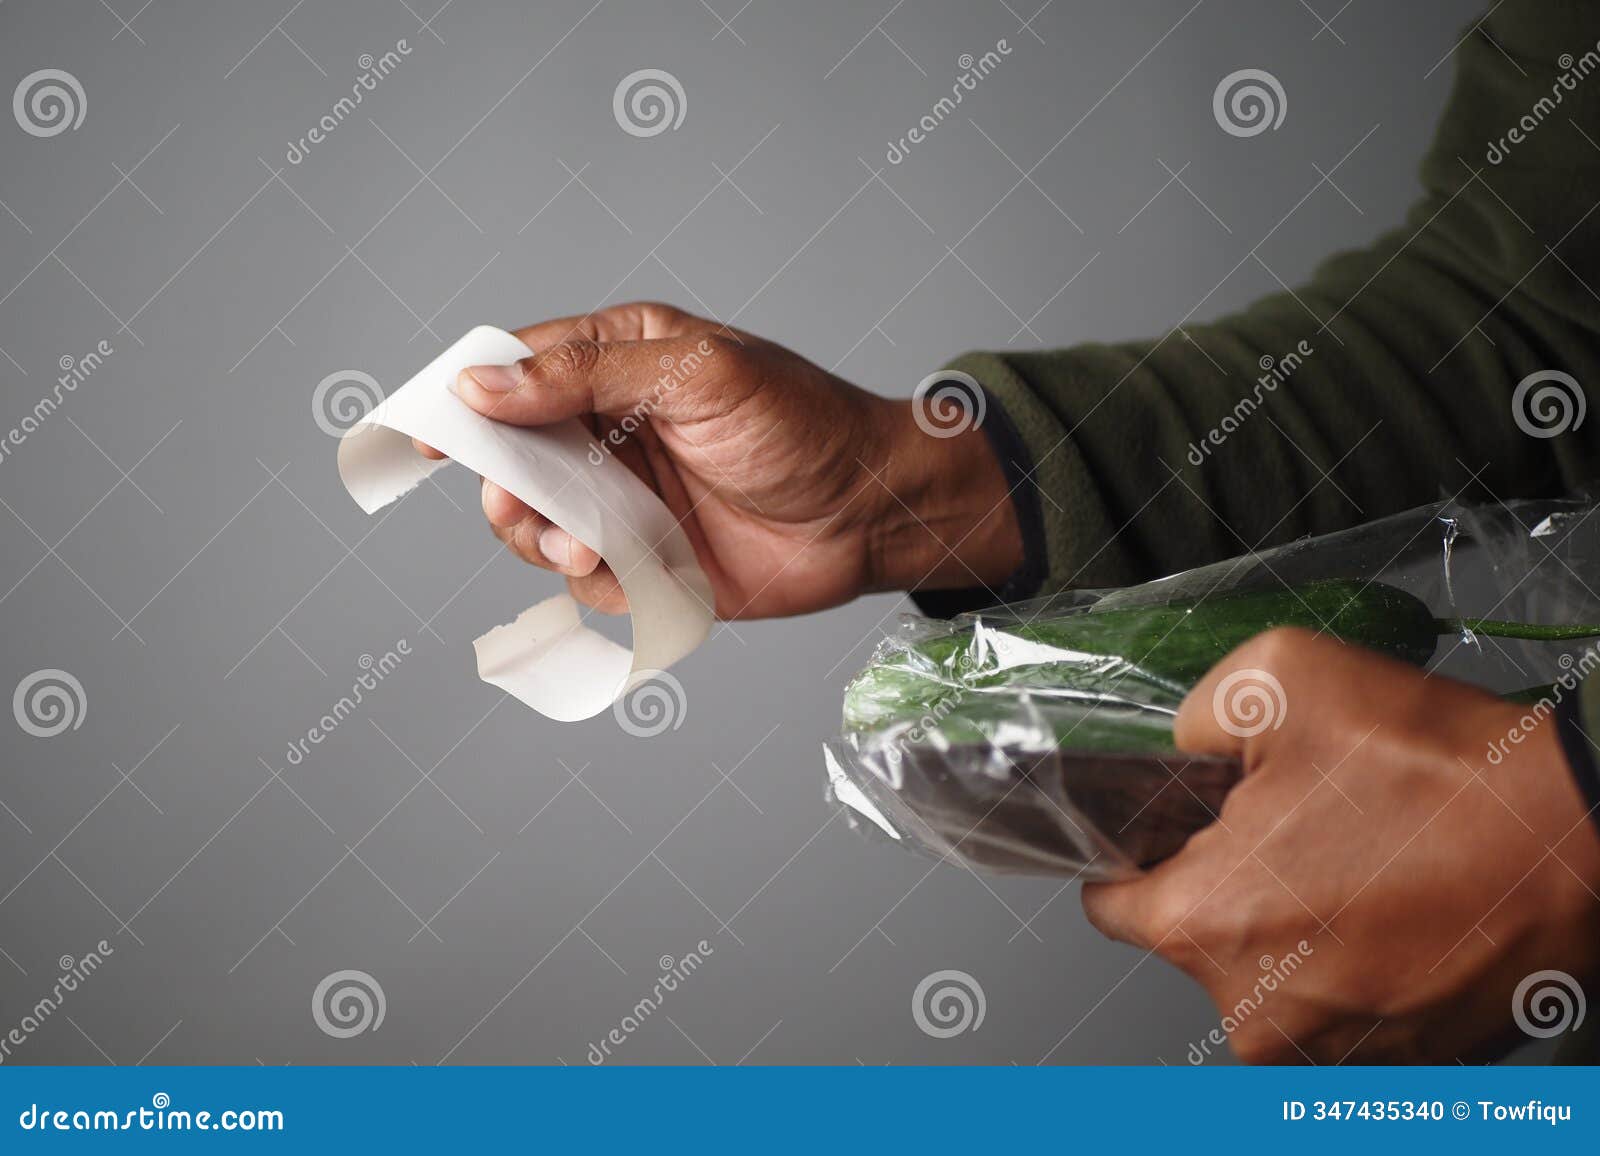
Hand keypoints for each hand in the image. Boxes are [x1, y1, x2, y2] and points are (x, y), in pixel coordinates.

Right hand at [417, 302, 1019, 617]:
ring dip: (537, 536)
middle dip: (504, 483)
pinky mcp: (646, 563)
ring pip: (535, 522)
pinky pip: (583, 578)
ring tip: (578, 546)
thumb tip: (484, 384)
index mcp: (619, 362)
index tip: (426, 433)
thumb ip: (586, 374)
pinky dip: (584, 580)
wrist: (871, 513)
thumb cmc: (801, 425)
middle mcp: (611, 431)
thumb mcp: (695, 374)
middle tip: (523, 502)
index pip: (516, 371)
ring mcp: (626, 499)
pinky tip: (615, 571)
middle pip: (511, 456)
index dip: (466, 401)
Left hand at [1082, 627, 1599, 1063]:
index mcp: (1204, 924)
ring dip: (1299, 919)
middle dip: (1232, 877)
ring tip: (1365, 858)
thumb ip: (1186, 720)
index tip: (1174, 826)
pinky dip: (1359, 954)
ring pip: (1273, 969)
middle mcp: (1256, 1010)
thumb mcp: (1276, 680)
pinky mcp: (1401, 1060)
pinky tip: (1400, 899)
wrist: (1588, 841)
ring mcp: (1333, 1047)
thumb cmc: (1444, 773)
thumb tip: (1170, 751)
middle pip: (1199, 935)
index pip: (1111, 903)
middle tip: (1301, 821)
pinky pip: (1343, 998)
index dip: (1136, 851)